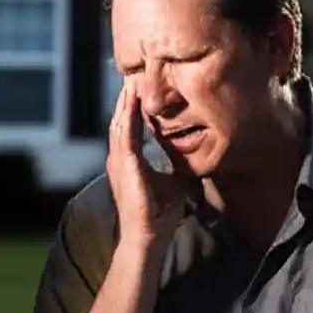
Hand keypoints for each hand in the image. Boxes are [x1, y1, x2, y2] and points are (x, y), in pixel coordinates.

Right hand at [107, 79, 189, 248]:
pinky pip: (125, 132)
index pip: (128, 129)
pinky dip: (128, 113)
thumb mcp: (173, 182)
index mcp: (128, 163)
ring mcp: (119, 162)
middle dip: (126, 99)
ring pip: (119, 122)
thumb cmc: (159, 216)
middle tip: (133, 76)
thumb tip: (193, 155)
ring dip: (126, 101)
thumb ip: (177, 166)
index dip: (133, 109)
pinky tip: (132, 98)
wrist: (148, 236)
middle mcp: (119, 160)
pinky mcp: (125, 165)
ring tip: (132, 81)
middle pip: (120, 121)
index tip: (140, 90)